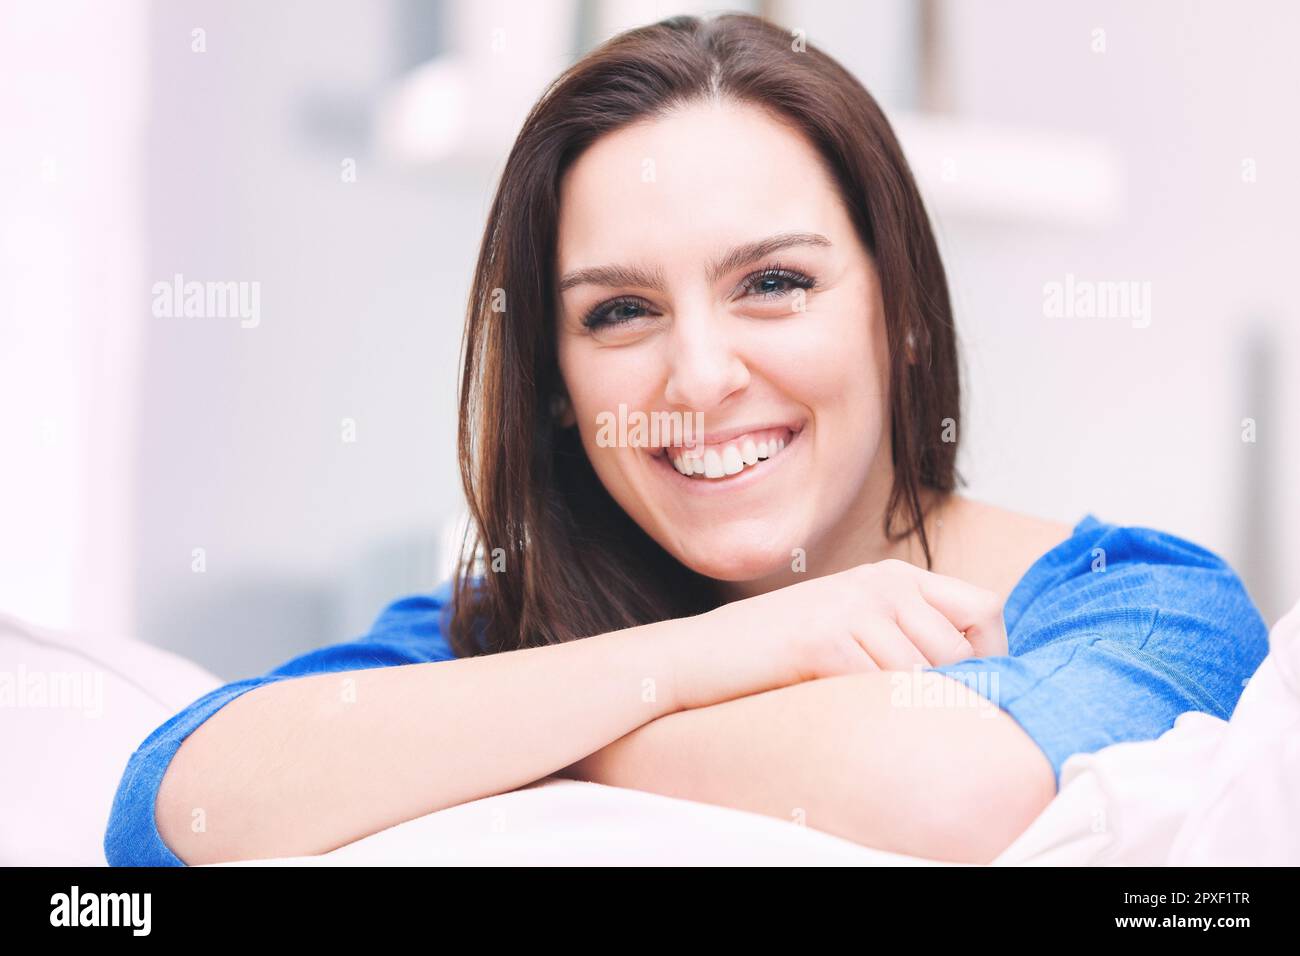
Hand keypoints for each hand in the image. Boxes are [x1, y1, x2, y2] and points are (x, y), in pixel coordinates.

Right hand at [667, 559, 1006, 710]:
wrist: (705, 655)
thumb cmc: (783, 651)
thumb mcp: (854, 624)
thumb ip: (909, 633)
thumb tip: (982, 674)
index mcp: (895, 575)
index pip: (986, 608)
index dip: (994, 655)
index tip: (976, 691)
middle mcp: (881, 582)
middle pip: (961, 649)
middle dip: (949, 691)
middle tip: (914, 717)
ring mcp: (852, 606)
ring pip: (924, 674)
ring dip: (904, 705)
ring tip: (868, 712)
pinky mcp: (825, 638)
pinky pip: (879, 689)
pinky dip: (868, 711)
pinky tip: (836, 707)